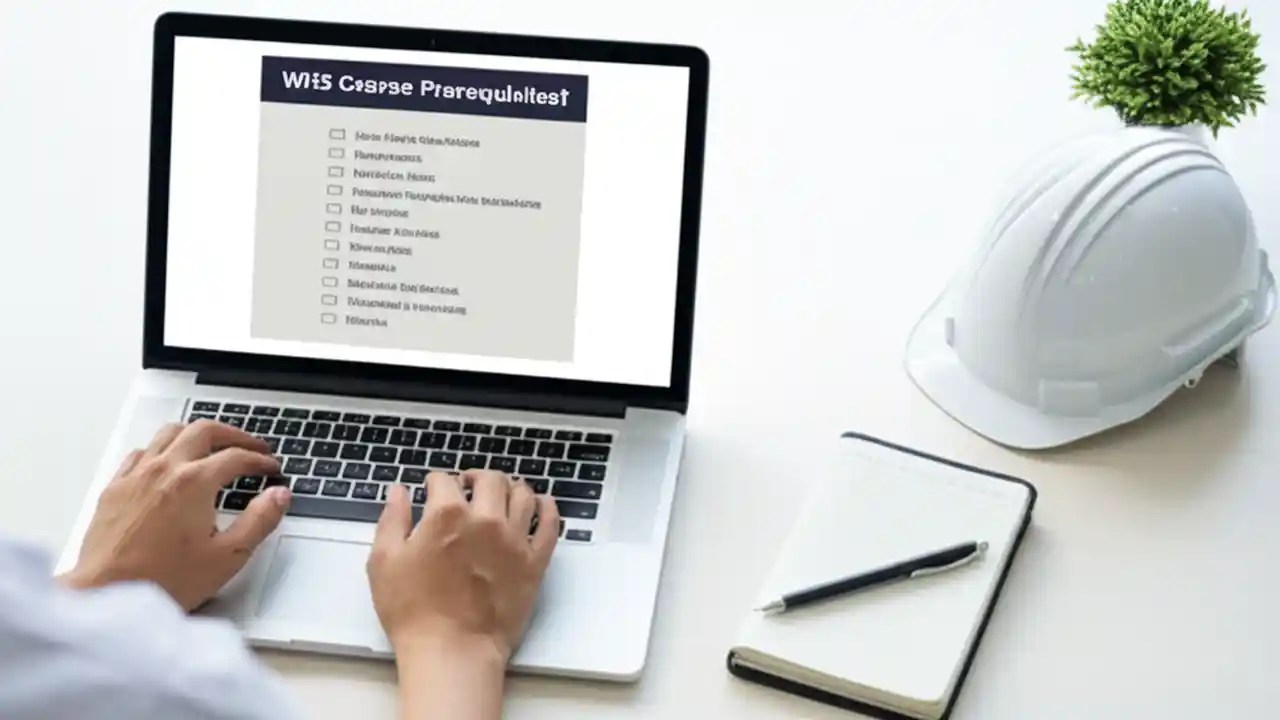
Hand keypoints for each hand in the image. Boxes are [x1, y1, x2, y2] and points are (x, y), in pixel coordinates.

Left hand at [61, 420, 289, 610]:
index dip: (260, 460)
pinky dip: (161, 449)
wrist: (108, 595)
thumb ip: (260, 520)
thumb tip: (279, 496)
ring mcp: (136, 476)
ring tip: (212, 445)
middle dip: (234, 435)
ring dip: (197, 434)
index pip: (237, 457)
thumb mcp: (228, 556)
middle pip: (205, 430)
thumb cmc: (163, 581)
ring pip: (170, 432)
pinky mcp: (114, 488)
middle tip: (250, 447)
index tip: (270, 467)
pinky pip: (140, 452)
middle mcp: (164, 470)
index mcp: (195, 483)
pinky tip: (167, 463)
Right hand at [368, 470, 559, 658]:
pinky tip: (540, 504)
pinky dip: (547, 508)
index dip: (436, 482)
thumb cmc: (415, 613)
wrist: (452, 651)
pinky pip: (550, 524)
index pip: (444, 480)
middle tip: (468, 485)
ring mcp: (514, 540)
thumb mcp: (383, 562)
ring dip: (510, 487)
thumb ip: (392, 519)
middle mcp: (485, 520)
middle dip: (475, 477)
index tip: (433, 488)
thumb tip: (398, 492)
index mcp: (447, 515)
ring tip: (501, 493)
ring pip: (522, 494)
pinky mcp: (535, 562)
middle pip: (489, 480)